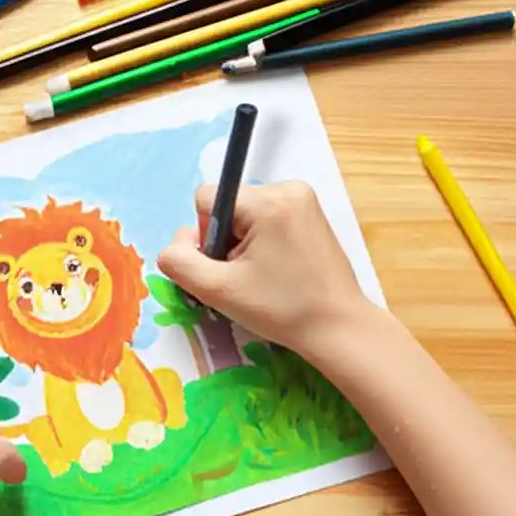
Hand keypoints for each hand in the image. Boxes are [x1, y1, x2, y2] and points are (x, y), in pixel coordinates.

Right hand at [157, 181, 372, 355]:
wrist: (336, 327)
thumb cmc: (280, 310)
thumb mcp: (216, 290)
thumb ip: (179, 261)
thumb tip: (178, 242)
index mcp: (267, 201)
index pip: (205, 198)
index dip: (205, 235)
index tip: (227, 265)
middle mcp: (288, 188)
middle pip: (227, 205)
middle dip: (225, 239)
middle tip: (245, 275)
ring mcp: (304, 198)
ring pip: (245, 212)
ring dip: (242, 242)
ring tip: (263, 274)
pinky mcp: (312, 213)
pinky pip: (266, 217)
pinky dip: (262, 241)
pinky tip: (277, 268)